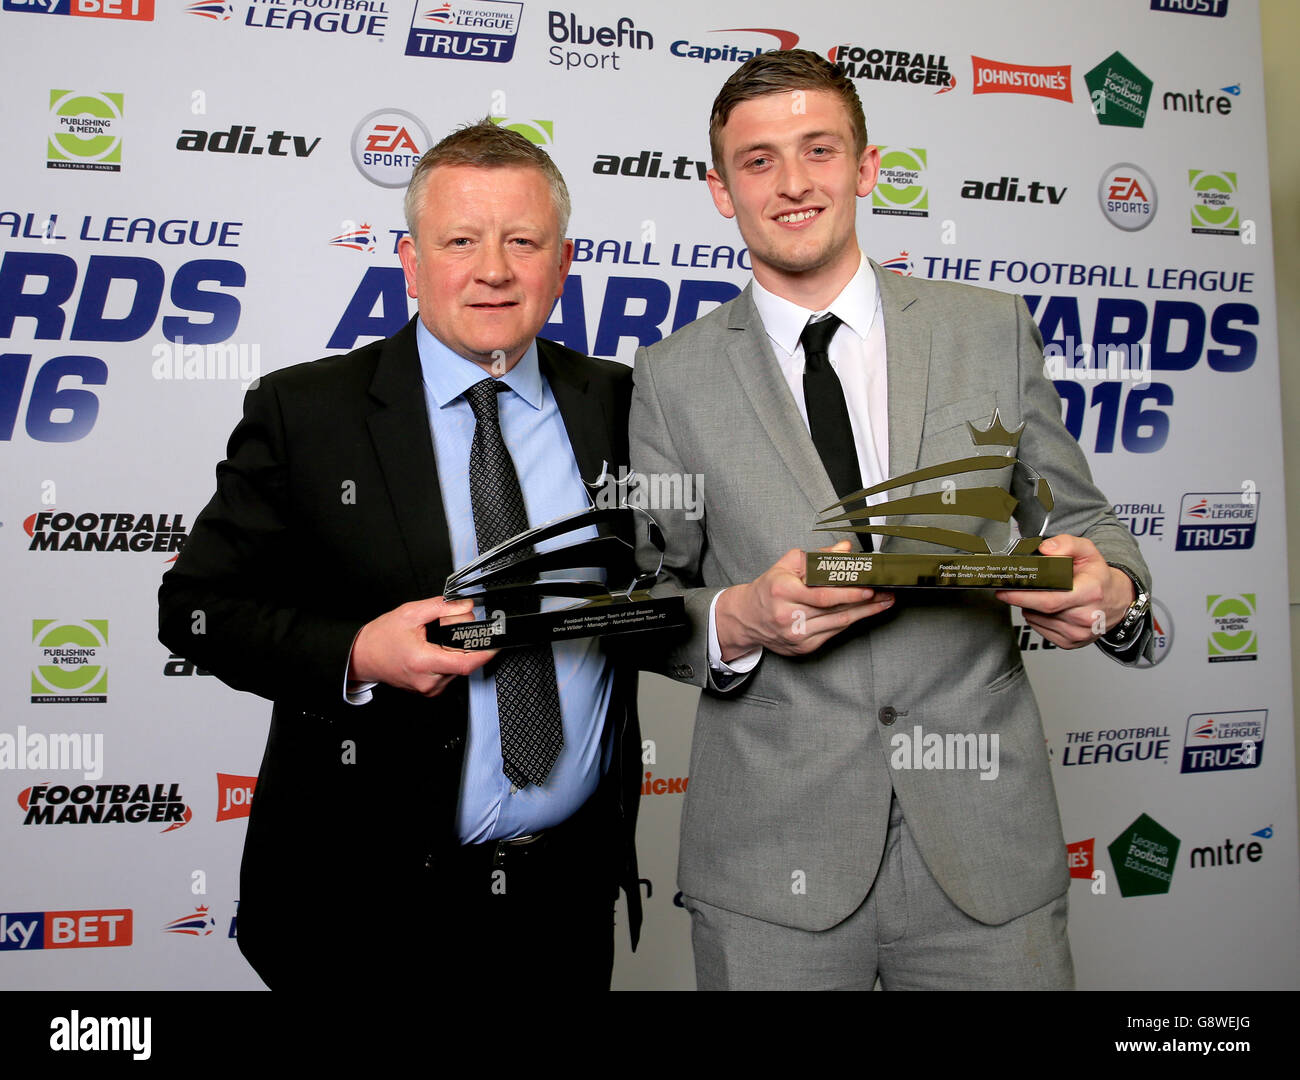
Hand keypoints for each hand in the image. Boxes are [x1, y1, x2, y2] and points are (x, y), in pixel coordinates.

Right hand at [349, 597, 495, 695]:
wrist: (363, 656)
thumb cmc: (381, 638)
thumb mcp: (410, 614)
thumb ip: (441, 608)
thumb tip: (465, 605)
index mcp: (423, 662)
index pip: (465, 663)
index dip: (484, 653)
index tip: (495, 644)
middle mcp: (428, 680)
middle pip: (463, 662)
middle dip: (465, 643)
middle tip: (451, 626)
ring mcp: (429, 688)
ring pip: (457, 669)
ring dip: (457, 652)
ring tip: (438, 638)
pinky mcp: (429, 690)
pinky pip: (449, 674)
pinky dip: (449, 660)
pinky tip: (436, 650)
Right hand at [715, 541, 893, 658]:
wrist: (747, 618)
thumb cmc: (769, 588)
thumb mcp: (787, 565)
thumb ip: (817, 557)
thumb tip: (845, 549)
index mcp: (782, 591)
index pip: (822, 594)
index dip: (849, 592)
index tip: (869, 587)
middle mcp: (788, 615)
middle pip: (835, 610)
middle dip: (865, 602)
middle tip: (887, 594)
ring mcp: (796, 634)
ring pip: (838, 624)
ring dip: (864, 614)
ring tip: (883, 603)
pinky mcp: (802, 647)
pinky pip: (832, 633)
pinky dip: (849, 622)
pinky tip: (863, 613)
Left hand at [995, 534, 1134, 648]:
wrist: (1118, 601)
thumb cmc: (1099, 577)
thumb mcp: (1088, 551)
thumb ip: (1067, 544)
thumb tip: (1046, 549)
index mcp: (1090, 592)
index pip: (1049, 599)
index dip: (1023, 595)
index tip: (1004, 590)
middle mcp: (1086, 616)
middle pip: (1040, 611)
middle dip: (1020, 599)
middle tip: (1006, 590)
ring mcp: (1079, 633)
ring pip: (1038, 621)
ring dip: (1030, 607)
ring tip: (1037, 594)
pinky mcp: (1071, 642)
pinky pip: (1042, 630)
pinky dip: (1037, 618)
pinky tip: (1044, 608)